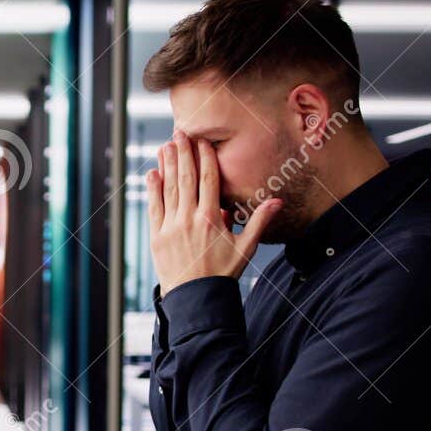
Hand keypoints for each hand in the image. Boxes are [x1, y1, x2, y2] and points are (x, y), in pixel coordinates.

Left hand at [149, 131, 278, 296]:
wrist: (196, 298)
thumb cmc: (222, 273)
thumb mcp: (245, 248)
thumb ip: (259, 221)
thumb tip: (277, 201)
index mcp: (210, 219)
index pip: (208, 180)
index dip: (205, 158)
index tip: (202, 141)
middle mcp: (188, 219)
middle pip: (186, 179)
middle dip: (184, 154)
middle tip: (180, 133)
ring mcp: (170, 227)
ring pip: (168, 189)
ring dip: (167, 165)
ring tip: (166, 146)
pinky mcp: (157, 236)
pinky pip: (154, 207)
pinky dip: (153, 189)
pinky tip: (152, 173)